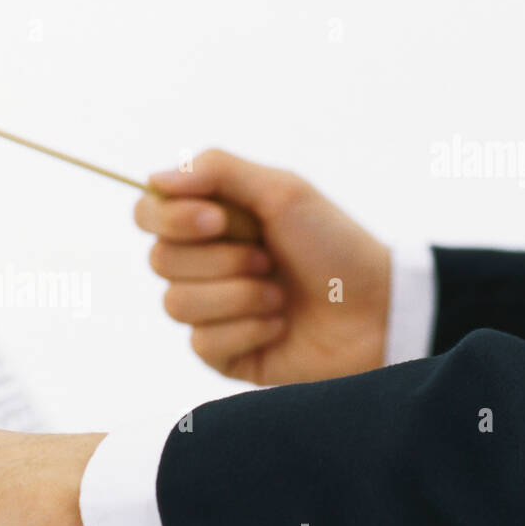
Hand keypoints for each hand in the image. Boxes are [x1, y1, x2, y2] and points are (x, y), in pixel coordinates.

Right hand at [136, 149, 390, 384]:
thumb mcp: (282, 190)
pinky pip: (202, 341)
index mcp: (210, 221)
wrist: (377, 309)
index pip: (147, 213)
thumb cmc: (334, 245)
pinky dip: (249, 329)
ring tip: (280, 294)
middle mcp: (202, 264)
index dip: (172, 219)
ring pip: (176, 303)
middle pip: (159, 260)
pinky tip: (280, 325)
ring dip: (238, 295)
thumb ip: (215, 171)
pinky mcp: (222, 353)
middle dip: (221, 259)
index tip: (217, 220)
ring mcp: (210, 311)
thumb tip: (154, 179)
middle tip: (268, 258)